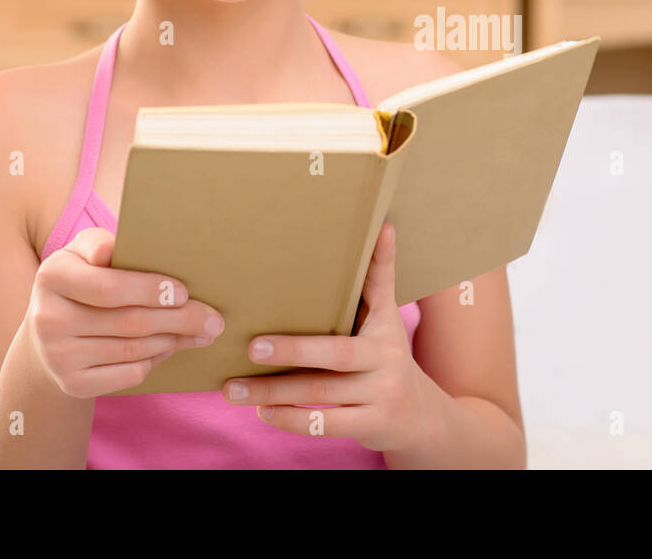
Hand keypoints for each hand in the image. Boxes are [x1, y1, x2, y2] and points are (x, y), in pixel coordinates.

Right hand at [27, 227, 224, 397]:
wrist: (51, 331)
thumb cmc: (84, 278)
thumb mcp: (85, 251)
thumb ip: (102, 243)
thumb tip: (112, 251)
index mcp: (52, 276)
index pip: (109, 288)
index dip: (151, 290)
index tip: (185, 292)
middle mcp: (48, 319)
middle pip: (130, 322)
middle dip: (180, 320)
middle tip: (214, 319)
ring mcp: (58, 357)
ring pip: (134, 349)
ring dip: (176, 340)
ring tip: (203, 332)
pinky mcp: (73, 384)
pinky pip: (130, 374)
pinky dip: (157, 360)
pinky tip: (172, 347)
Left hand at [222, 222, 439, 452]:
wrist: (418, 417)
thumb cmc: (384, 359)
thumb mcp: (383, 321)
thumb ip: (375, 282)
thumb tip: (379, 226)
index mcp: (387, 325)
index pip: (380, 289)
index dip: (379, 261)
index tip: (375, 232)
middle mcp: (387, 358)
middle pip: (335, 354)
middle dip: (292, 351)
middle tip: (250, 347)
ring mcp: (382, 394)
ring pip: (320, 393)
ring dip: (273, 391)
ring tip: (233, 389)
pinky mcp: (373, 424)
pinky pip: (325, 424)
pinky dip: (290, 419)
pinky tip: (263, 412)